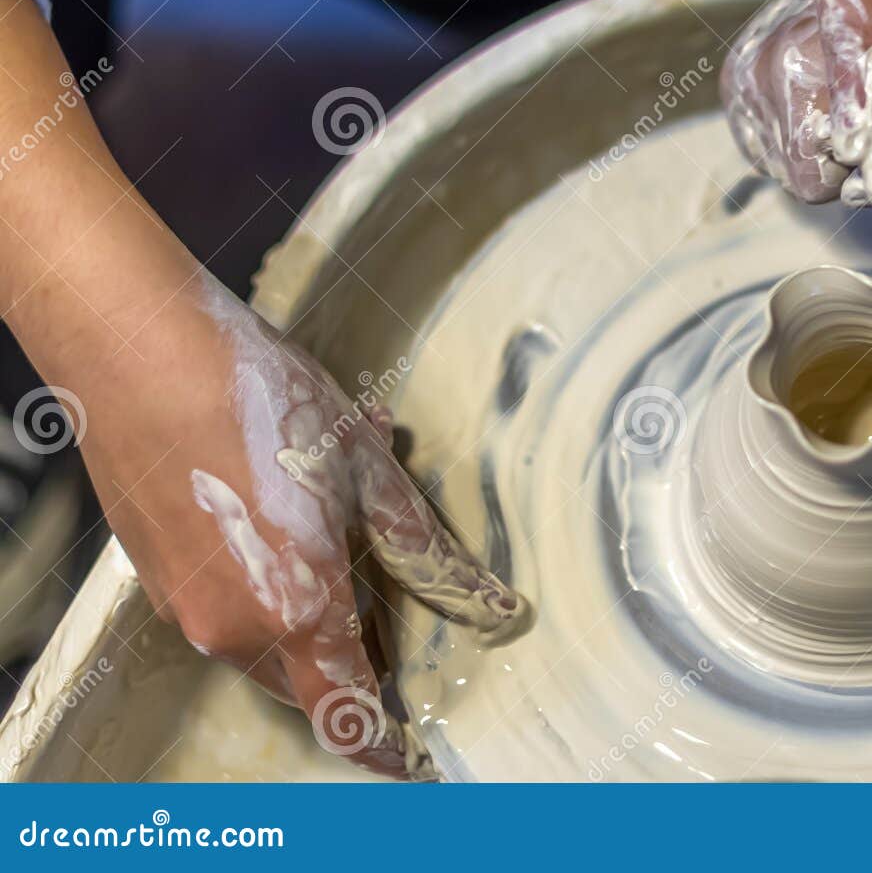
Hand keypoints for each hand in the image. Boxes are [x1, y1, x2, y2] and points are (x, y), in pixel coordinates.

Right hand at [81, 279, 523, 778]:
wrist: (140, 350)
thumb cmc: (260, 400)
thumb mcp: (366, 471)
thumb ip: (425, 550)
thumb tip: (491, 605)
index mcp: (296, 605)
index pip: (346, 710)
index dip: (380, 744)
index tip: (410, 761)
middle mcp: (232, 624)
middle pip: (305, 682)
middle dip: (349, 670)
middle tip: (390, 628)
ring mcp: (184, 605)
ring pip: (262, 648)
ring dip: (305, 624)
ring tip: (336, 542)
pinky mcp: (154, 577)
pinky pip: (224, 612)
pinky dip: (262, 594)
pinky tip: (283, 521)